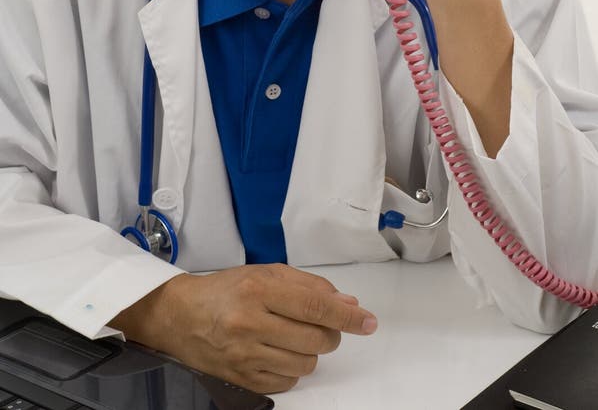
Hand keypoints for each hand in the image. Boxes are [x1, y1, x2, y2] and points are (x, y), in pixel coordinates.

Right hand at [110, 263, 376, 393]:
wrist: (179, 317)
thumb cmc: (225, 290)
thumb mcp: (265, 273)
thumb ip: (308, 286)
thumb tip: (346, 304)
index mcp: (258, 288)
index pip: (315, 304)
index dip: (347, 315)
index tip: (368, 321)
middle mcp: (250, 322)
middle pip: (316, 338)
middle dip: (330, 333)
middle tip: (321, 325)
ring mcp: (245, 354)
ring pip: (307, 363)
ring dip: (310, 351)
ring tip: (292, 336)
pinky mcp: (243, 379)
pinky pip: (288, 382)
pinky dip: (293, 368)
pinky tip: (278, 352)